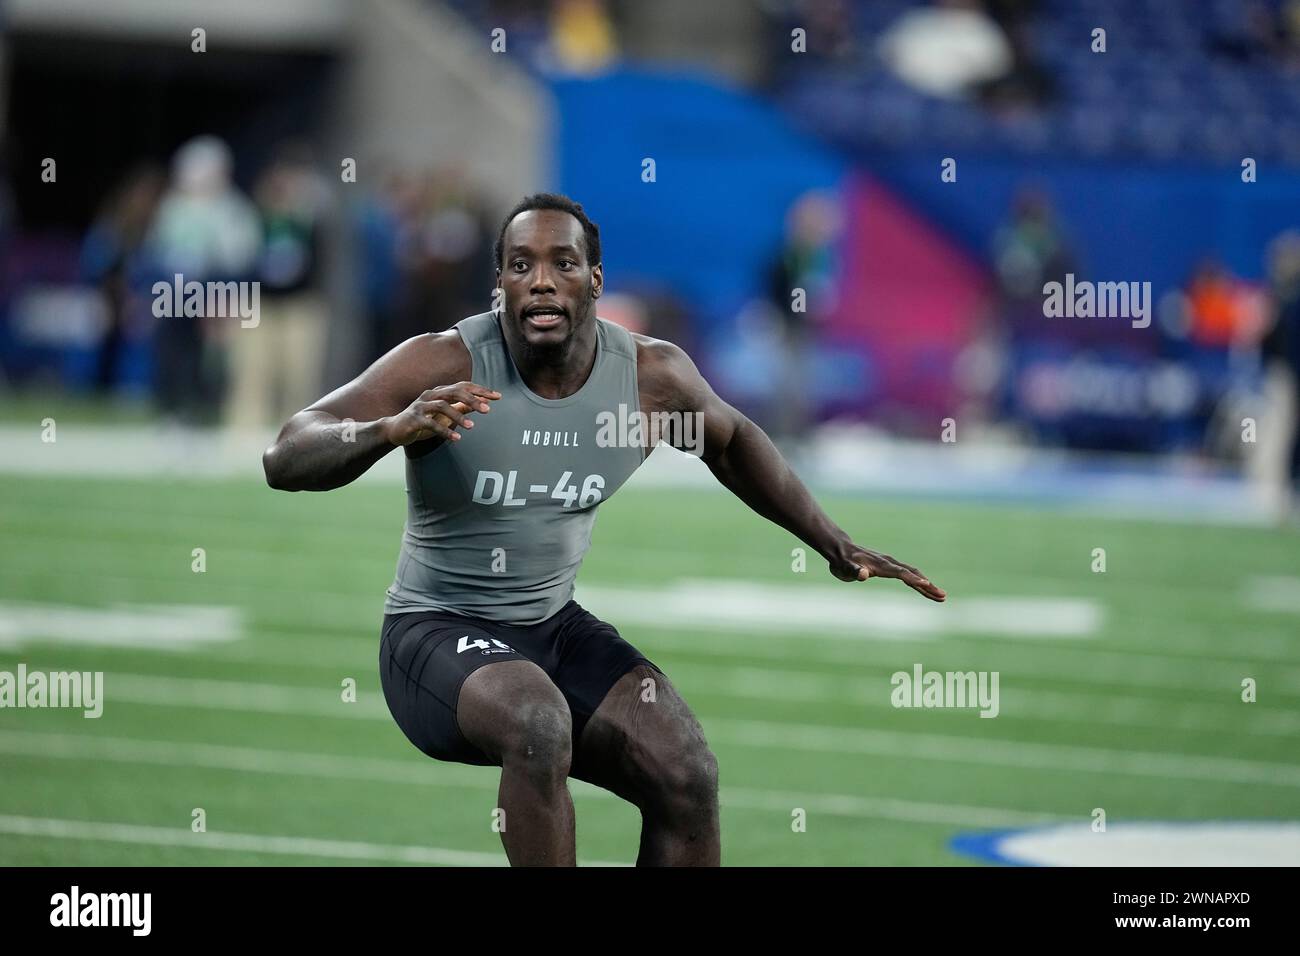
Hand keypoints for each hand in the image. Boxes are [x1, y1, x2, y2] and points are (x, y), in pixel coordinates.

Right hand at [384, 382, 499, 446]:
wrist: (396, 430)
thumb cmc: (423, 421)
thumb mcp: (445, 414)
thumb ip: (462, 407)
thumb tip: (482, 402)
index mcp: (440, 392)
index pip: (463, 386)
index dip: (480, 390)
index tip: (497, 397)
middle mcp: (430, 395)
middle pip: (454, 391)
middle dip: (472, 399)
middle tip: (487, 410)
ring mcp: (421, 406)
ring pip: (442, 406)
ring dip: (458, 416)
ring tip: (472, 427)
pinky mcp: (413, 419)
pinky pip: (430, 424)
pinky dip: (444, 431)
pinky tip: (457, 439)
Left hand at [830, 542, 945, 601]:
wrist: (842, 551)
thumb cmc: (843, 562)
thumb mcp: (845, 568)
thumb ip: (854, 571)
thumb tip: (863, 574)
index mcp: (881, 565)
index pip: (900, 573)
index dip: (913, 579)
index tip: (926, 584)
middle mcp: (889, 563)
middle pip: (913, 574)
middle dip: (928, 585)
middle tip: (942, 596)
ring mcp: (891, 565)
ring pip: (914, 574)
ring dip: (927, 585)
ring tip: (941, 596)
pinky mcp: (890, 568)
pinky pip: (908, 576)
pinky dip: (919, 582)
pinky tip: (927, 589)